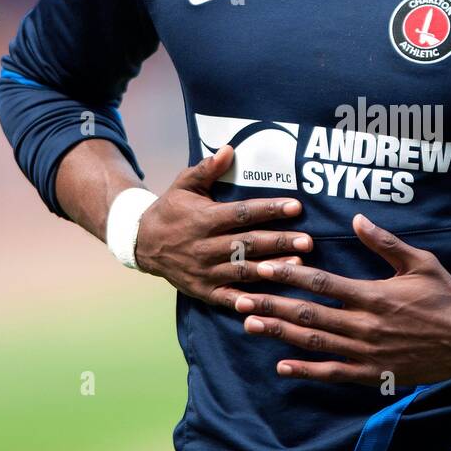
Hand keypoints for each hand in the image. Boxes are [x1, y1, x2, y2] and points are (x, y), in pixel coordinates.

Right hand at [134, 144, 312, 309]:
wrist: (142, 244)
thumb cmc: (171, 210)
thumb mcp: (183, 185)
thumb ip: (206, 169)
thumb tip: (229, 149)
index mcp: (203, 219)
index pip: (241, 214)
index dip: (268, 210)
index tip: (295, 206)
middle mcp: (205, 247)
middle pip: (247, 244)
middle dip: (278, 242)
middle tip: (308, 240)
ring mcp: (205, 272)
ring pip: (243, 271)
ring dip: (271, 269)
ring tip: (299, 265)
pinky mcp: (204, 291)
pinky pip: (229, 298)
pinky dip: (248, 302)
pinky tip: (270, 301)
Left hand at [233, 213, 450, 388]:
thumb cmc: (447, 296)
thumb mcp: (420, 262)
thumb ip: (385, 243)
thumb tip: (356, 219)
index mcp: (375, 296)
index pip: (322, 284)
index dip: (289, 276)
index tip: (263, 268)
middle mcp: (366, 326)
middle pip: (309, 314)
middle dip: (271, 305)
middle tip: (238, 298)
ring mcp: (368, 353)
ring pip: (315, 343)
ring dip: (280, 333)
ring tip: (250, 324)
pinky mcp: (374, 374)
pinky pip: (334, 373)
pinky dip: (306, 370)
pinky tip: (282, 365)